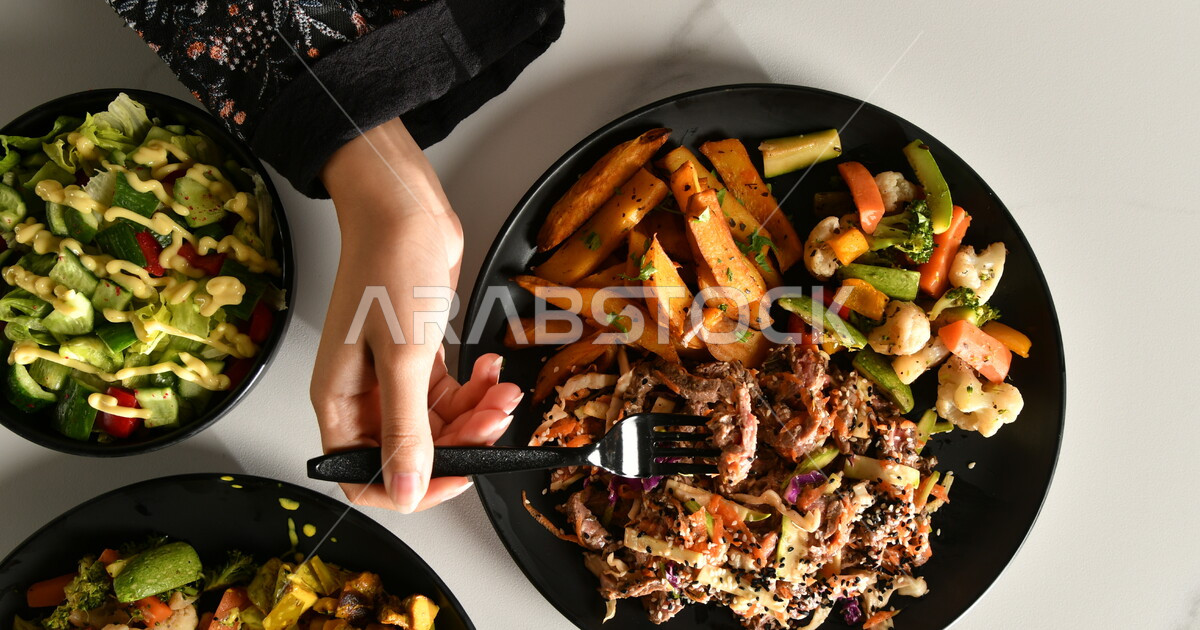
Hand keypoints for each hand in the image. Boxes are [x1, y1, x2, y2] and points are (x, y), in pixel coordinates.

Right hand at [312, 119, 521, 511]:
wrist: (403, 207)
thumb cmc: (389, 265)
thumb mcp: (403, 357)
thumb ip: (406, 428)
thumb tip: (405, 487)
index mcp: (340, 401)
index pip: (364, 476)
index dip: (410, 487)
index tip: (457, 475)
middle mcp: (363, 394)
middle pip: (411, 451)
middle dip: (459, 442)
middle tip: (492, 419)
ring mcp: (391, 374)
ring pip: (438, 423)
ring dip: (476, 414)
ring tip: (500, 389)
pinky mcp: (418, 354)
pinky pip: (449, 393)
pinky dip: (475, 388)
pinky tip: (490, 368)